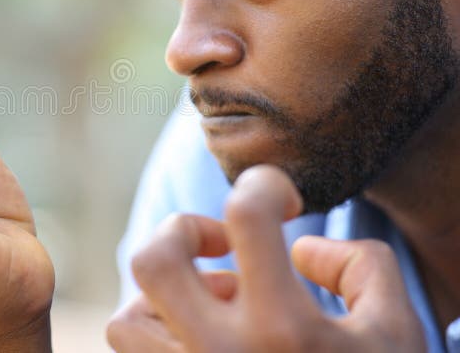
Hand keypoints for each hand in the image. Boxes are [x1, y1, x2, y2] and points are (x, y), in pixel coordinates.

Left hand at [107, 165, 425, 352]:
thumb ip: (359, 265)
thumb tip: (297, 248)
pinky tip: (205, 338)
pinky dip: (159, 334)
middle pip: (154, 261)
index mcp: (284, 331)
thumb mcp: (395, 329)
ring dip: (164, 298)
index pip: (246, 215)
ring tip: (216, 308)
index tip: (284, 205)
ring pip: (127, 319)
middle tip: (224, 246)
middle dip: (183, 232)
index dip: (265, 185)